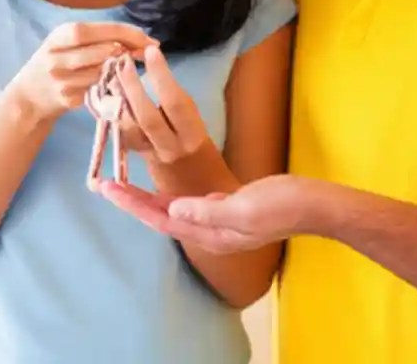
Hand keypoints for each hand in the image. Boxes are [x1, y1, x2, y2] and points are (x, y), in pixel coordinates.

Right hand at [7, 22, 156, 123]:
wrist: (29, 95)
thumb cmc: (56, 62)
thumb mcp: (66, 42)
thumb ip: (95, 38)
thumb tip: (135, 39)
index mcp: (59, 36)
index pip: (93, 30)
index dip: (123, 32)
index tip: (146, 38)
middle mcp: (57, 56)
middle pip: (100, 51)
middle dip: (127, 50)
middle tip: (144, 52)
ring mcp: (61, 80)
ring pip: (101, 72)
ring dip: (119, 69)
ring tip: (130, 66)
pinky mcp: (67, 99)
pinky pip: (97, 89)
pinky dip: (110, 84)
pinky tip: (116, 82)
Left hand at [99, 175, 321, 253]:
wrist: (313, 205)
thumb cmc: (282, 205)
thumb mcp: (244, 208)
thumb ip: (209, 210)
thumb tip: (175, 209)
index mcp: (210, 232)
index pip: (161, 218)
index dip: (132, 203)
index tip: (107, 187)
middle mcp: (209, 230)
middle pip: (160, 215)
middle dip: (131, 200)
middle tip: (103, 183)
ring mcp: (218, 220)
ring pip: (172, 209)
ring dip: (146, 197)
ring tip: (122, 184)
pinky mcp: (227, 208)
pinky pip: (189, 203)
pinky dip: (170, 193)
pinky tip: (162, 186)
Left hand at [113, 45, 211, 164]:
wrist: (196, 191)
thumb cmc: (198, 148)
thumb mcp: (196, 125)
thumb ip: (177, 105)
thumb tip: (155, 73)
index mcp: (191, 136)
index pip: (176, 104)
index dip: (163, 77)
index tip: (152, 51)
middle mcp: (169, 148)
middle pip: (147, 117)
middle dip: (132, 87)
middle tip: (123, 61)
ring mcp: (149, 156)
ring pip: (127, 127)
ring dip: (116, 100)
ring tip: (110, 74)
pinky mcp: (134, 159)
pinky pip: (120, 134)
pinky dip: (112, 112)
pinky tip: (106, 95)